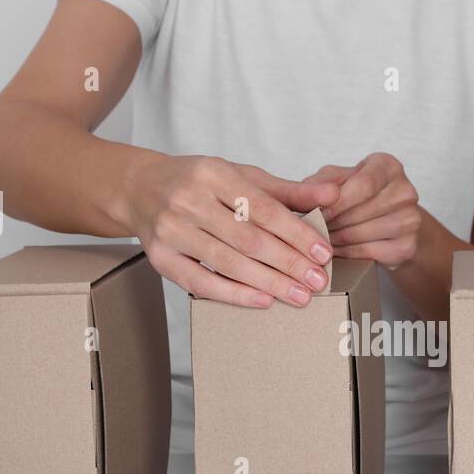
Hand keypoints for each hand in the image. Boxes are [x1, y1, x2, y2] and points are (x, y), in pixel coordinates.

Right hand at [126, 153, 339, 307]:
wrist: (140, 189)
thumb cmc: (199, 184)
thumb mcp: (242, 176)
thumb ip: (287, 191)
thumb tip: (333, 195)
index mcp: (213, 173)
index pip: (264, 208)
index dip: (297, 233)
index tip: (323, 253)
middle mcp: (188, 199)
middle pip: (248, 238)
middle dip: (288, 263)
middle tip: (318, 282)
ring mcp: (171, 230)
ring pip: (227, 262)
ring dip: (268, 283)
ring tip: (299, 296)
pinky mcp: (160, 258)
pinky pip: (201, 282)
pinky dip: (234, 294)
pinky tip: (262, 300)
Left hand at [304, 152, 422, 269]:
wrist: (390, 221)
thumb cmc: (359, 195)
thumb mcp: (336, 179)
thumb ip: (319, 183)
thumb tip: (307, 196)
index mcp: (387, 167)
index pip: (362, 185)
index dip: (336, 202)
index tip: (316, 212)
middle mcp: (405, 191)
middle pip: (359, 212)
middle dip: (331, 223)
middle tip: (312, 230)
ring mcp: (410, 220)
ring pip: (361, 234)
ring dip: (335, 240)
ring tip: (321, 239)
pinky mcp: (407, 246)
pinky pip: (369, 253)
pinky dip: (347, 254)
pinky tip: (335, 250)